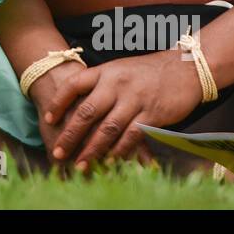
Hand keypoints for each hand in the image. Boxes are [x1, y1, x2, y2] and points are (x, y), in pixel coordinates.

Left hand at [40, 49, 204, 169]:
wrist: (185, 68)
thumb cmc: (148, 71)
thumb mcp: (119, 69)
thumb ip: (100, 83)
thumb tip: (76, 102)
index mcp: (106, 71)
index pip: (74, 84)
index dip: (59, 102)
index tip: (48, 118)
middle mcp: (117, 84)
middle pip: (87, 112)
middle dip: (70, 134)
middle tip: (58, 152)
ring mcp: (134, 99)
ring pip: (107, 128)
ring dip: (92, 149)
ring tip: (81, 164)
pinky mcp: (152, 114)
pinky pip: (131, 136)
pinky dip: (119, 151)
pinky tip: (109, 161)